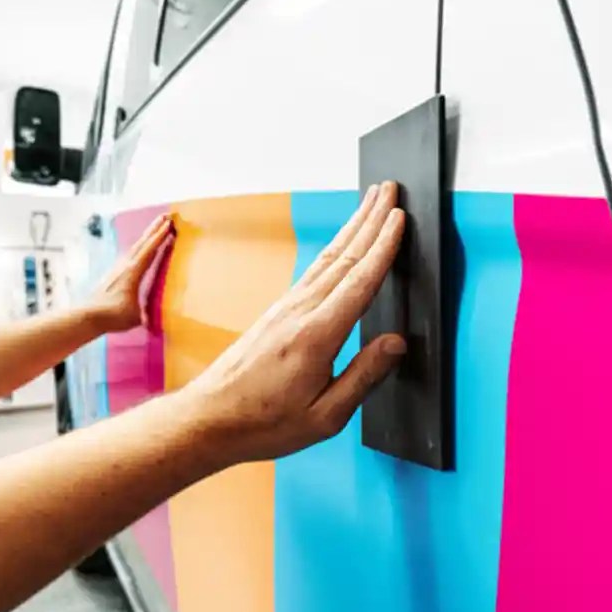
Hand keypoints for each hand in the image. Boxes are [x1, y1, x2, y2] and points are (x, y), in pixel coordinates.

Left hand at [88, 214, 173, 332]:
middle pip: (142, 243)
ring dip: (146, 238)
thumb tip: (155, 316)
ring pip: (135, 248)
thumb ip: (147, 313)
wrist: (87, 316)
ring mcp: (117, 269)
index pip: (149, 251)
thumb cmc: (112, 316)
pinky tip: (139, 251)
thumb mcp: (136, 317)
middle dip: (154, 229)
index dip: (160, 238)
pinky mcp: (113, 275)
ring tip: (155, 229)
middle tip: (165, 216)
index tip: (169, 224)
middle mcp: (125, 267)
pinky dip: (139, 249)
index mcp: (133, 273)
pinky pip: (130, 256)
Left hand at [185, 182, 406, 463]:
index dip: (384, 247)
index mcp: (317, 336)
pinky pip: (315, 270)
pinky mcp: (278, 312)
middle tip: (389, 189)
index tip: (400, 219)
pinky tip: (342, 243)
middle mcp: (300, 312)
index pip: (360, 281)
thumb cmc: (265, 423)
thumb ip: (364, 376)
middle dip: (371, 219)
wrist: (210, 418)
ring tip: (371, 202)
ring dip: (353, 226)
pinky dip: (336, 248)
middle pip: (344, 255)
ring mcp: (286, 308)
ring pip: (328, 257)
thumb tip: (397, 344)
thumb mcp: (326, 416)